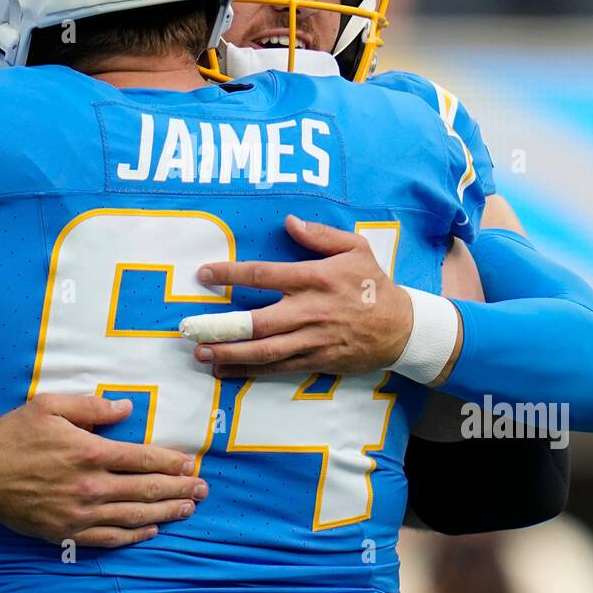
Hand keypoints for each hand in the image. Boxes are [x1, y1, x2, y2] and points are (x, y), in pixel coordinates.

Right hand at [0, 393, 207, 547]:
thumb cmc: (13, 435)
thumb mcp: (49, 406)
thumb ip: (92, 407)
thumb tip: (127, 408)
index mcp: (89, 451)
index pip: (143, 458)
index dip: (171, 462)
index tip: (191, 463)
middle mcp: (90, 486)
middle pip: (146, 489)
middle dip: (179, 488)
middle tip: (203, 489)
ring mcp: (79, 513)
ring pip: (133, 515)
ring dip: (165, 512)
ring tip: (188, 508)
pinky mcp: (67, 532)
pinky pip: (109, 537)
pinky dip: (134, 535)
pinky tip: (151, 530)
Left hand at [192, 215, 413, 377]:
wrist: (402, 328)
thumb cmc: (373, 284)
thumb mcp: (355, 248)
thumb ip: (320, 235)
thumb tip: (289, 222)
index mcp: (315, 279)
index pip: (264, 275)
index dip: (231, 274)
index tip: (204, 274)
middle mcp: (309, 310)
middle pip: (258, 321)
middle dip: (221, 326)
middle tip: (190, 327)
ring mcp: (312, 339)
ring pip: (265, 350)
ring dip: (230, 352)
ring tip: (201, 353)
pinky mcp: (317, 361)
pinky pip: (278, 368)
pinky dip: (250, 371)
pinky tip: (226, 370)